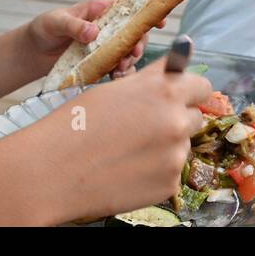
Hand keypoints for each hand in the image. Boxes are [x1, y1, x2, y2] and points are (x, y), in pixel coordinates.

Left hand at [26, 0, 162, 78]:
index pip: (128, 8)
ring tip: (119, 70)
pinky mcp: (101, 63)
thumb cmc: (44, 29)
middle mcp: (107, 28)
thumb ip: (74, 26)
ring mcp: (105, 47)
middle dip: (138, 44)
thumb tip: (94, 32)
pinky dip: (121, 74)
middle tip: (131, 55)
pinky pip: (118, 68)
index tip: (159, 22)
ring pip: (129, 52)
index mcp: (100, 11)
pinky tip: (115, 78)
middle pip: (134, 33)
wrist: (32, 53)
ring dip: (129, 61)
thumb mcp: (55, 22)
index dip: (146, 14)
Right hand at [36, 54, 212, 221]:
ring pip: (181, 146)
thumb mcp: (115, 90)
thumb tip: (177, 71)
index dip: (190, 91)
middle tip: (146, 127)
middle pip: (195, 117)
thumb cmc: (76, 124)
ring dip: (164, 147)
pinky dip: (154, 172)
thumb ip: (151, 82)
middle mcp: (176, 120)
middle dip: (177, 119)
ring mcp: (175, 155)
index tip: (183, 96)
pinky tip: (127, 170)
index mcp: (163, 90)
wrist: (53, 170)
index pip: (201, 86)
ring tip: (128, 151)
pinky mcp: (168, 184)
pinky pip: (170, 172)